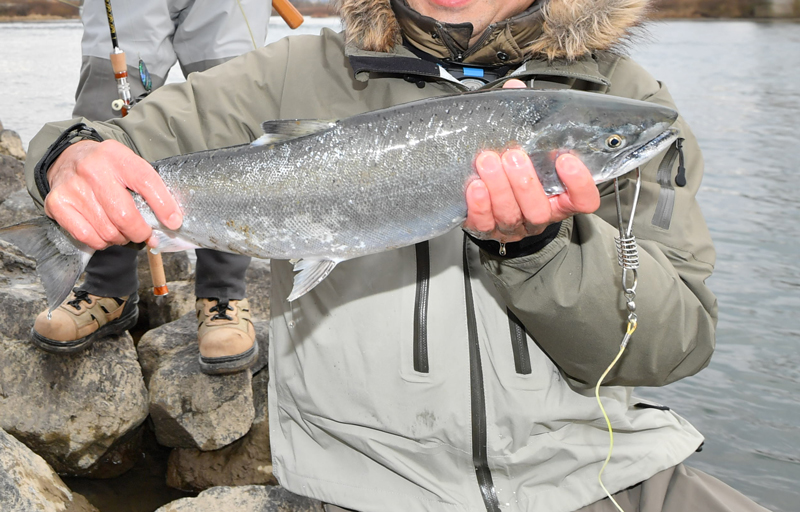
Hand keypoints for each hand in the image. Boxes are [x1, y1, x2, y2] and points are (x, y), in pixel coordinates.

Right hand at [44, 139, 182, 249]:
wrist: (69, 159)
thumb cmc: (108, 169)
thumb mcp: (131, 167)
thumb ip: (152, 189)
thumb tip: (172, 222)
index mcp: (116, 155)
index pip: (146, 182)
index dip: (164, 206)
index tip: (174, 222)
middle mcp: (92, 169)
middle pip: (125, 216)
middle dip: (140, 232)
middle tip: (143, 232)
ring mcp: (72, 187)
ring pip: (108, 231)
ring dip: (121, 238)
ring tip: (121, 229)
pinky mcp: (57, 203)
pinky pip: (88, 237)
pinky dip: (101, 242)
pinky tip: (104, 232)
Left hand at [463, 80, 600, 242]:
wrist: (490, 198)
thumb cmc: (515, 168)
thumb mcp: (526, 144)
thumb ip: (525, 118)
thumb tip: (515, 89)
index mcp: (560, 196)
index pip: (584, 200)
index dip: (580, 184)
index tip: (566, 159)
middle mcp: (540, 213)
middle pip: (539, 209)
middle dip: (525, 182)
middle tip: (513, 155)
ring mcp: (514, 225)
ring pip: (511, 215)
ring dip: (499, 187)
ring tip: (487, 161)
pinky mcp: (488, 229)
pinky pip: (484, 223)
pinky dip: (478, 204)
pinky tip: (474, 185)